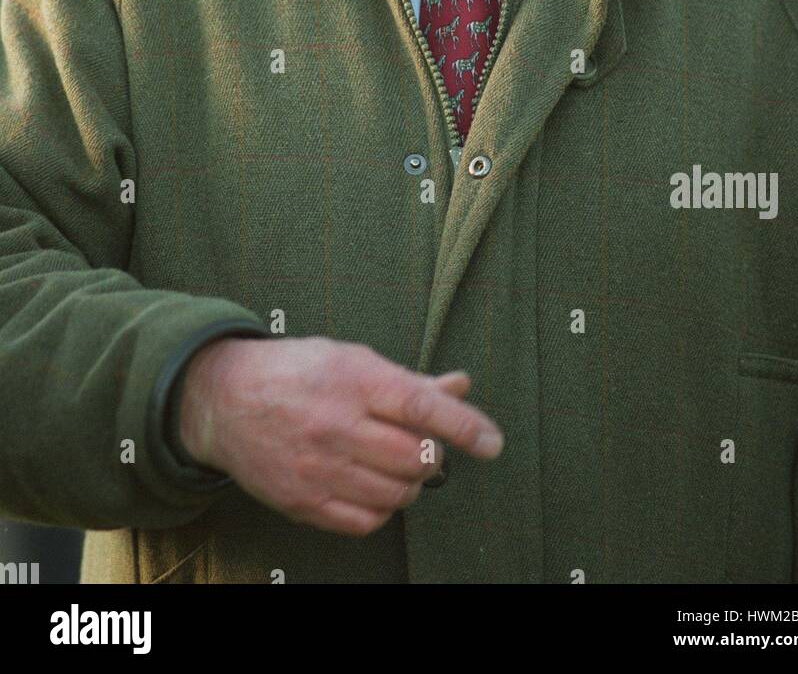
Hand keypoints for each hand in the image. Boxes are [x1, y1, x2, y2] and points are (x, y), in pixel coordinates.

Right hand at [178, 335, 502, 534]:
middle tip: (425, 447)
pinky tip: (375, 487)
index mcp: (351, 380)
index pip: (420, 405)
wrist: (224, 401)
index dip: (463, 425)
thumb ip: (408, 380)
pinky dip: (384, 508)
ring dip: (412, 483)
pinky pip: (366, 521)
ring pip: (397, 494)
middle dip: (433, 456)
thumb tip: (461, 385)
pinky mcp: (302, 502)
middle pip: (415, 458)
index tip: (491, 442)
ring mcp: (317, 468)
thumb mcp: (351, 359)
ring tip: (398, 464)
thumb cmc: (298, 372)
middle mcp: (335, 425)